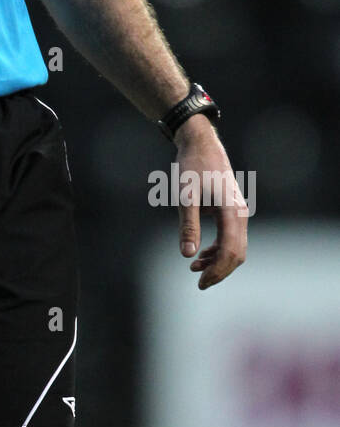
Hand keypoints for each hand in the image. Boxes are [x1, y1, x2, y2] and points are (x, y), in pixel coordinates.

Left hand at [174, 124, 247, 289]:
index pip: (230, 251)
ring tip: (195, 269)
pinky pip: (231, 237)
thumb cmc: (191, 166)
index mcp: (232, 211)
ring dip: (218, 261)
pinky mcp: (232, 209)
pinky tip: (201, 254)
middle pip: (237, 253)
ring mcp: (238, 211)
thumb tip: (188, 255)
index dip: (217, 271)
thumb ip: (188, 226)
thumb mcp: (185, 196)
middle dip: (219, 271)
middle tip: (199, 283)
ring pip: (235, 246)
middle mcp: (240, 213)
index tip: (200, 283)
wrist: (200, 142)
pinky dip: (218, 249)